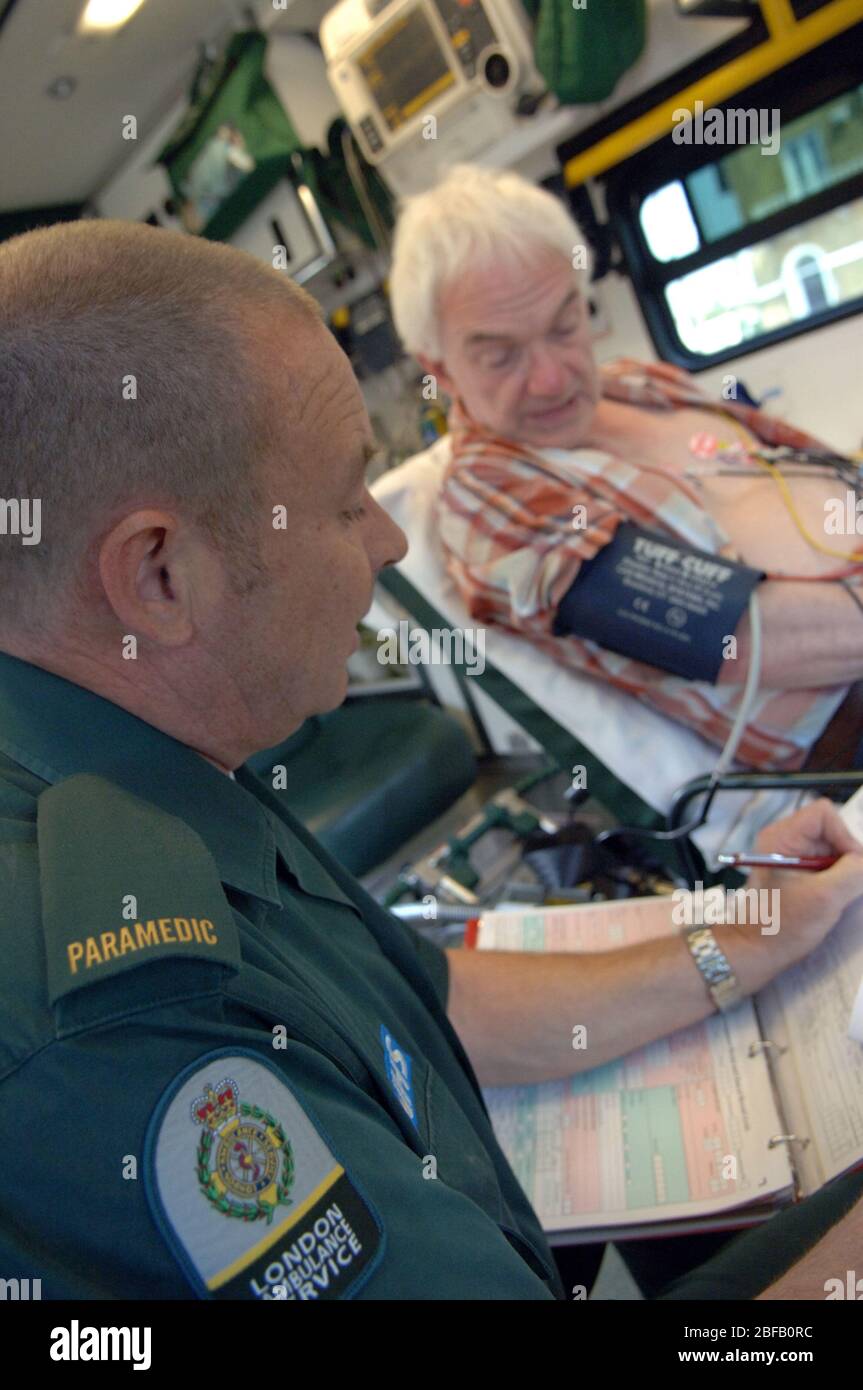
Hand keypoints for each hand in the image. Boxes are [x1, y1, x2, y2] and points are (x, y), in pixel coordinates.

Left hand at [742, 798, 862, 978]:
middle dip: (846, 857)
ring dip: (843, 871)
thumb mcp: (825, 898)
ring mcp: (791, 856)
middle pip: (832, 831)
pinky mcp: (797, 872)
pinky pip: (828, 865)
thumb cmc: (781, 925)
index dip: (844, 836)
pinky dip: (837, 879)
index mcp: (782, 837)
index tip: (851, 866)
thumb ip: (854, 873)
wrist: (755, 951)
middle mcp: (784, 840)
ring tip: (836, 895)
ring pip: (833, 849)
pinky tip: (831, 898)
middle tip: (847, 885)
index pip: (824, 814)